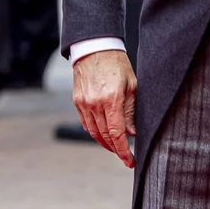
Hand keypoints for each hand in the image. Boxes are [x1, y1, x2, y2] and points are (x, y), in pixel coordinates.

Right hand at [72, 49, 136, 167]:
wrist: (94, 48)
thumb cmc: (116, 63)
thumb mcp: (132, 85)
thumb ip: (131, 110)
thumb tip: (132, 132)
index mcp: (111, 99)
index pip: (116, 133)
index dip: (124, 150)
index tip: (130, 161)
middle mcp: (95, 104)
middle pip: (104, 136)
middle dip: (116, 149)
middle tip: (126, 157)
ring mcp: (84, 103)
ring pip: (93, 132)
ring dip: (104, 143)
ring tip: (115, 148)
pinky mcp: (77, 101)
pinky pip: (85, 123)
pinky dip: (94, 133)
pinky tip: (102, 136)